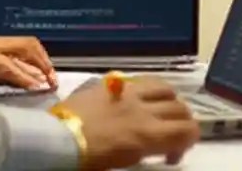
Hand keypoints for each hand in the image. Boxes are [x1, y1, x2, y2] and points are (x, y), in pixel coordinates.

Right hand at [0, 36, 55, 91]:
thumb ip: (7, 76)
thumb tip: (33, 82)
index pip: (27, 44)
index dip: (42, 59)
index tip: (51, 77)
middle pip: (29, 43)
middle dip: (44, 61)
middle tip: (53, 80)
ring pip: (22, 50)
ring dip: (38, 67)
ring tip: (46, 84)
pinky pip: (7, 66)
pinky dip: (22, 76)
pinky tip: (31, 87)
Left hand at [62, 76, 198, 169]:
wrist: (52, 142)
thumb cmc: (85, 161)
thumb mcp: (122, 163)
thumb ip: (144, 151)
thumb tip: (152, 148)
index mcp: (148, 135)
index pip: (189, 130)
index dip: (189, 141)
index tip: (172, 155)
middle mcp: (144, 110)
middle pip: (181, 109)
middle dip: (182, 123)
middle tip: (168, 138)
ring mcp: (128, 92)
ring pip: (166, 88)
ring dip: (169, 101)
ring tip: (159, 112)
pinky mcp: (111, 83)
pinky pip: (141, 79)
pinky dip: (149, 88)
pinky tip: (140, 97)